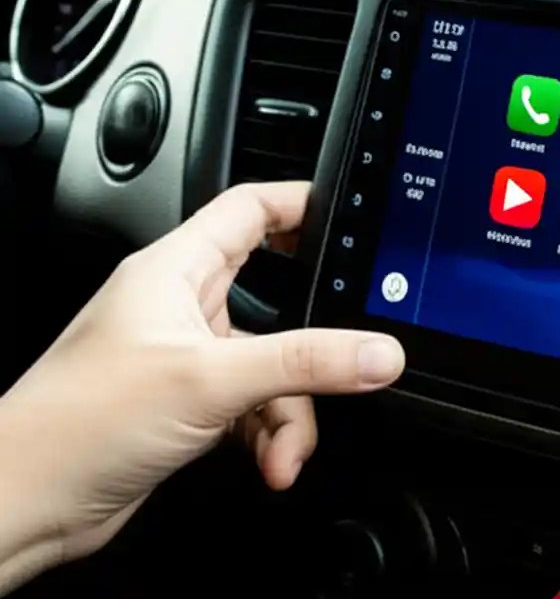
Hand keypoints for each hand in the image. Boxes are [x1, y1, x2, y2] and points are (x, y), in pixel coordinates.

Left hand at [0, 182, 404, 589]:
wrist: (28, 501)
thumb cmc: (79, 421)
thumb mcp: (212, 380)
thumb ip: (305, 363)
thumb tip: (378, 351)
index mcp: (175, 270)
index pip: (251, 209)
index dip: (303, 204)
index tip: (354, 218)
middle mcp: (181, 307)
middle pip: (279, 299)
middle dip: (314, 345)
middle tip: (345, 354)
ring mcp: (187, 358)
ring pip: (276, 366)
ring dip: (292, 411)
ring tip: (284, 450)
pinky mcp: (190, 406)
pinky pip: (257, 407)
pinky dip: (271, 436)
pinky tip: (269, 463)